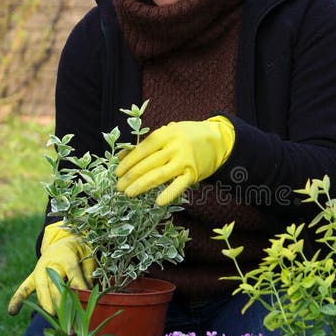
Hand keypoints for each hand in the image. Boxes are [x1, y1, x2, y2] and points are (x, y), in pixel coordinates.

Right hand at [8, 222, 95, 315]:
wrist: (63, 241)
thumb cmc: (78, 250)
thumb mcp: (88, 255)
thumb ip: (88, 271)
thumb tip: (88, 290)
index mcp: (65, 254)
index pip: (71, 270)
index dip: (78, 282)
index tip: (83, 295)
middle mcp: (50, 262)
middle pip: (53, 281)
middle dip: (59, 297)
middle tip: (65, 312)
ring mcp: (39, 270)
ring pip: (40, 287)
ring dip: (45, 301)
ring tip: (51, 314)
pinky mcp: (33, 277)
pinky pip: (24, 288)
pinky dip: (18, 299)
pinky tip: (12, 312)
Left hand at [116, 116, 234, 206]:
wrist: (219, 139)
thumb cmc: (188, 136)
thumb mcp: (168, 133)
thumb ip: (147, 143)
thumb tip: (122, 155)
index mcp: (165, 134)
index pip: (142, 149)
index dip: (128, 162)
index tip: (117, 172)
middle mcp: (174, 147)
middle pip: (147, 164)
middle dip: (130, 177)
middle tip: (118, 187)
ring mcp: (184, 161)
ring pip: (159, 175)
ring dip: (142, 186)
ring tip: (129, 193)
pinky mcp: (193, 173)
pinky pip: (179, 185)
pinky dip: (169, 194)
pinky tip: (158, 202)